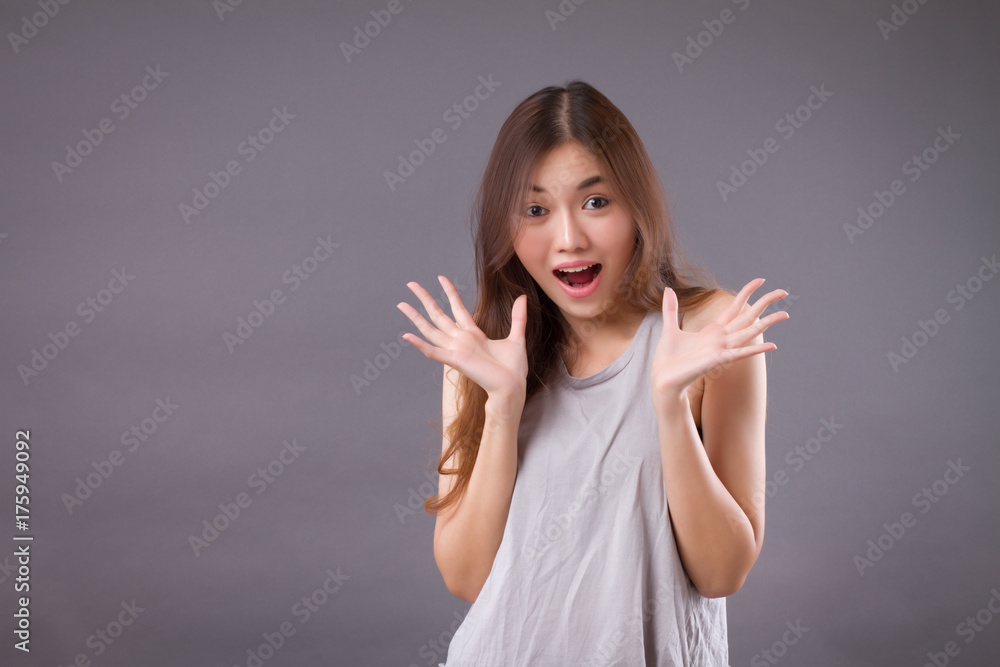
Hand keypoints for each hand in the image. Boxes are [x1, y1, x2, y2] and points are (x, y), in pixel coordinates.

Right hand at [397, 275, 528, 399]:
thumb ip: (518, 317)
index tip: (441, 277)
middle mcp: (461, 340)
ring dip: (416, 318)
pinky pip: (434, 352)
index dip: (449, 292)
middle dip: (425, 299)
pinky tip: (407, 336)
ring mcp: (456, 349)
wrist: (512, 387)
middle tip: (411, 284)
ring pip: (431, 330)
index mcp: (474, 334)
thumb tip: (523, 297)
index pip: (458, 308)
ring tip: (402, 305)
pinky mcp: (456, 361)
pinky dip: (420, 344)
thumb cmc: (513, 368)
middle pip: (438, 315)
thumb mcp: (517, 337)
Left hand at [650, 278, 788, 401]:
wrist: (663, 380)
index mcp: (712, 331)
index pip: (735, 308)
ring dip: (768, 323)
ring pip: (750, 332)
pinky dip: (756, 349)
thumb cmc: (667, 359)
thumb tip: (667, 289)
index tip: (761, 280)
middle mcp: (721, 339)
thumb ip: (671, 308)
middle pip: (748, 317)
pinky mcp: (718, 360)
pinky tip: (773, 345)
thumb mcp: (669, 328)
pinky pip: (741, 353)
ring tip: (786, 314)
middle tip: (784, 292)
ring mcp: (722, 349)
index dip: (747, 293)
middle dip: (765, 303)